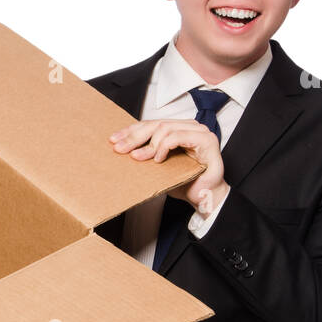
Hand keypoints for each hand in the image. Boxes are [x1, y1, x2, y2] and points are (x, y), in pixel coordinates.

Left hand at [108, 119, 229, 215]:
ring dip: (148, 144)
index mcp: (178, 129)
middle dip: (134, 136)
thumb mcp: (159, 166)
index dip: (131, 131)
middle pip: (155, 124)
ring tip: (139, 158)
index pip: (150, 124)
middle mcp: (188, 127)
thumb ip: (147, 155)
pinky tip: (158, 159)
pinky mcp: (206, 140)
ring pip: (165, 128)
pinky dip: (164, 146)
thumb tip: (123, 151)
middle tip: (120, 148)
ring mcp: (198, 131)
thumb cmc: (185, 182)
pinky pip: (178, 136)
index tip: (115, 140)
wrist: (205, 197)